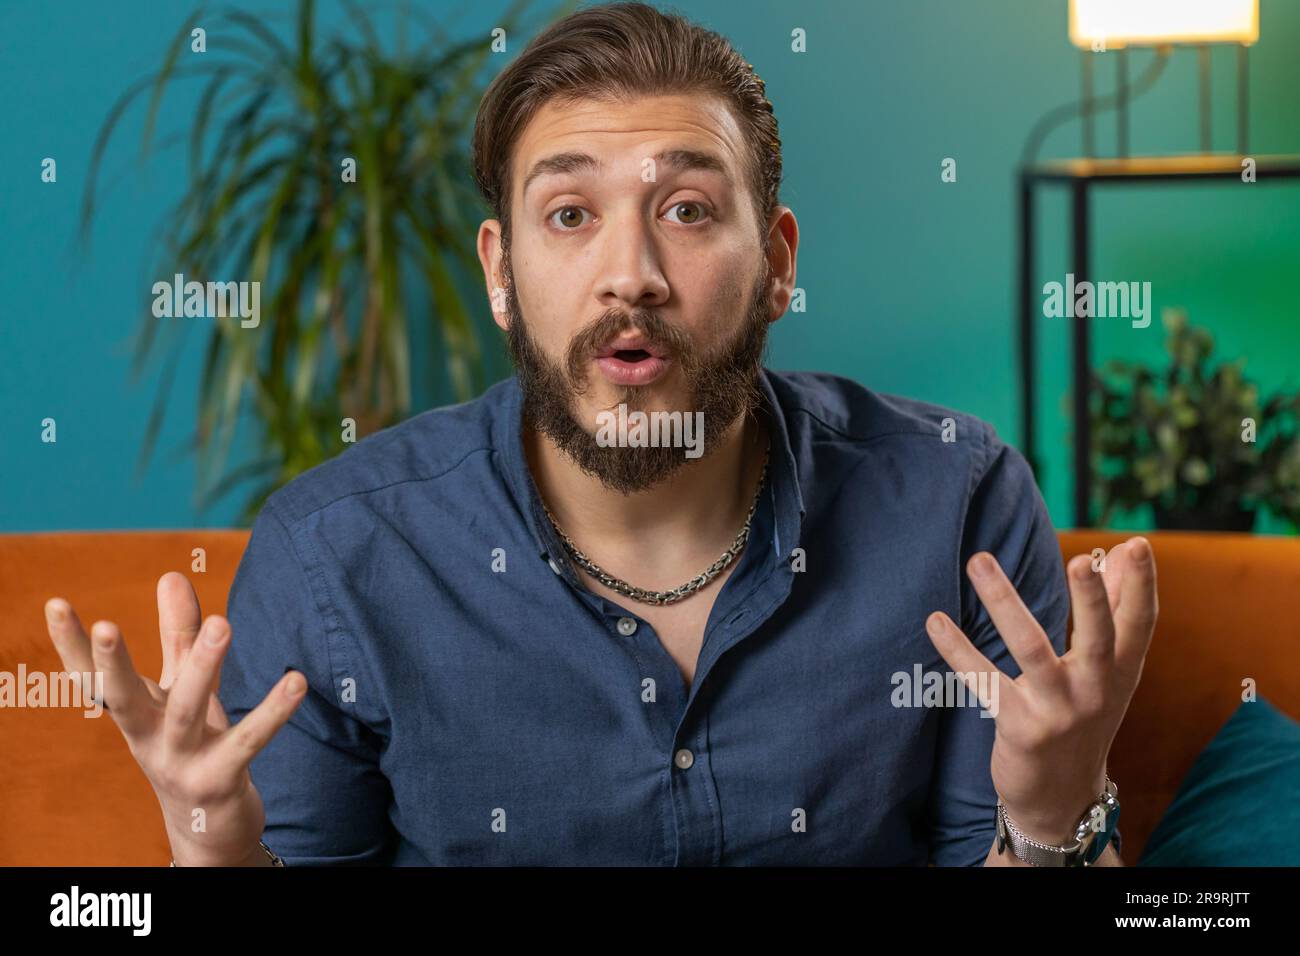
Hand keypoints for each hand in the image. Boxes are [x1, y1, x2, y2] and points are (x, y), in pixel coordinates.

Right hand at [44, 572, 306, 865]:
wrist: (207, 829)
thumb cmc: (191, 744)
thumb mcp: (180, 690)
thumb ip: (179, 634)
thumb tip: (172, 574)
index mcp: (133, 715)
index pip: (93, 678)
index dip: (71, 645)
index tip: (56, 603)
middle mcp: (147, 739)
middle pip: (123, 698)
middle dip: (112, 665)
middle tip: (108, 626)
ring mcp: (181, 763)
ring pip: (186, 711)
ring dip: (202, 667)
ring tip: (222, 623)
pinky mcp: (221, 779)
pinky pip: (248, 741)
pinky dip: (272, 712)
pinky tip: (295, 680)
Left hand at [924, 536, 1157, 842]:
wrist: (1064, 798)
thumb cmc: (1085, 716)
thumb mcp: (1110, 670)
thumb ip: (1116, 609)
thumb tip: (1122, 550)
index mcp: (1122, 671)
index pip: (1140, 623)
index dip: (1141, 585)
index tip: (1139, 544)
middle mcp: (1096, 689)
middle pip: (1098, 638)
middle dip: (1092, 600)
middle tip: (1081, 560)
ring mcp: (1058, 709)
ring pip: (1031, 649)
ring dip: (1003, 602)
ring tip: (979, 562)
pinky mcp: (1020, 726)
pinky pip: (984, 679)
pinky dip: (958, 649)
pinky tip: (935, 620)